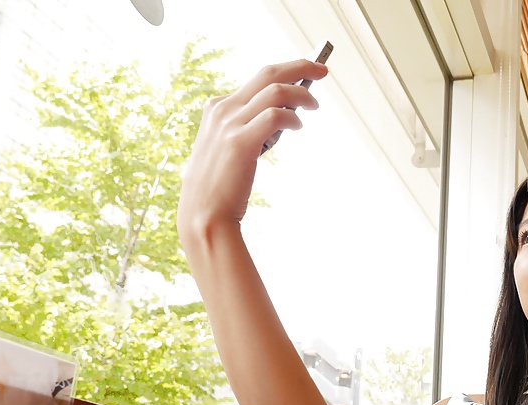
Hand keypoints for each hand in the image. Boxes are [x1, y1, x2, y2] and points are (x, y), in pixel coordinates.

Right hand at [178, 58, 327, 238]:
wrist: (204, 214)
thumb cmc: (221, 185)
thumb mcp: (229, 147)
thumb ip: (247, 127)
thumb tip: (283, 114)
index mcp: (218, 108)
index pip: (259, 78)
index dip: (287, 71)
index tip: (307, 71)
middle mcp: (222, 109)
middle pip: (268, 73)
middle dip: (299, 66)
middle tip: (323, 69)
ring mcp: (229, 124)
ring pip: (275, 90)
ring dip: (302, 94)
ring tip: (315, 106)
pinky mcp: (240, 142)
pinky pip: (274, 115)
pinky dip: (292, 118)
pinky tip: (298, 126)